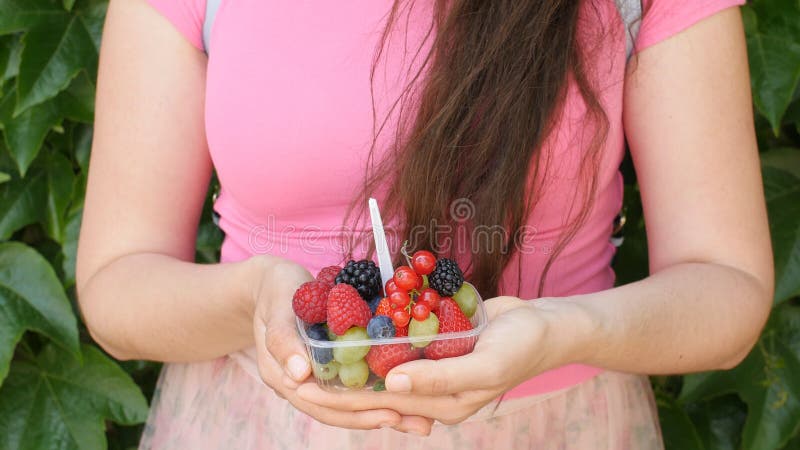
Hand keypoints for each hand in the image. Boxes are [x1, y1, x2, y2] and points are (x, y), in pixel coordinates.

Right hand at [249, 256, 432, 432]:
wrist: (272, 283)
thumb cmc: (276, 290)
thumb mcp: (278, 306)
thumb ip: (284, 339)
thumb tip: (299, 375)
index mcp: (282, 376)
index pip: (323, 404)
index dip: (357, 412)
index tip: (390, 413)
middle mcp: (298, 386)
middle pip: (341, 412)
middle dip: (380, 418)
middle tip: (420, 424)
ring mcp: (313, 380)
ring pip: (349, 406)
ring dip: (384, 413)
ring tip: (422, 422)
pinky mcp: (329, 370)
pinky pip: (353, 389)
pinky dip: (379, 396)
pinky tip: (408, 401)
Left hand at [296, 296, 580, 424]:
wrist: (549, 325)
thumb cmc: (521, 348)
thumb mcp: (483, 367)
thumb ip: (438, 379)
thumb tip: (391, 385)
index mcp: (442, 404)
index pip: (383, 404)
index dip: (346, 397)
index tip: (307, 388)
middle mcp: (434, 391)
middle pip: (377, 388)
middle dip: (340, 381)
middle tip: (298, 371)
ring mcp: (436, 367)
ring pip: (385, 367)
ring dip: (354, 359)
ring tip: (315, 349)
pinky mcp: (439, 344)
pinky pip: (402, 344)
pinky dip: (378, 338)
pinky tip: (354, 326)